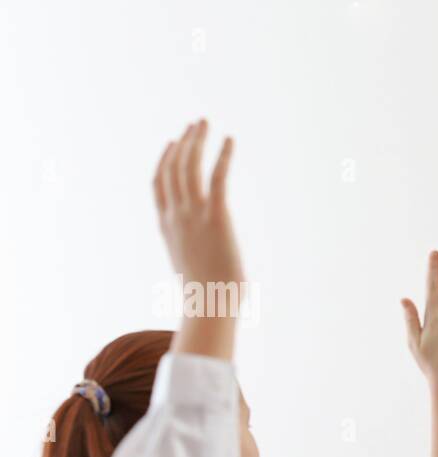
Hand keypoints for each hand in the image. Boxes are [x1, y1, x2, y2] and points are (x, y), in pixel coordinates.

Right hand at [154, 119, 244, 311]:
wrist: (210, 303)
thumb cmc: (206, 295)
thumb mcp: (192, 267)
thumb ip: (194, 253)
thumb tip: (206, 260)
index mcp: (166, 226)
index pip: (158, 184)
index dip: (165, 160)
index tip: (173, 143)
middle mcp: (176, 215)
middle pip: (173, 168)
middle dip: (183, 143)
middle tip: (195, 125)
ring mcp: (194, 214)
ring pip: (190, 166)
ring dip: (196, 141)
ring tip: (204, 123)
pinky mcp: (216, 216)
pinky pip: (218, 177)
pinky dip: (223, 156)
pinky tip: (230, 140)